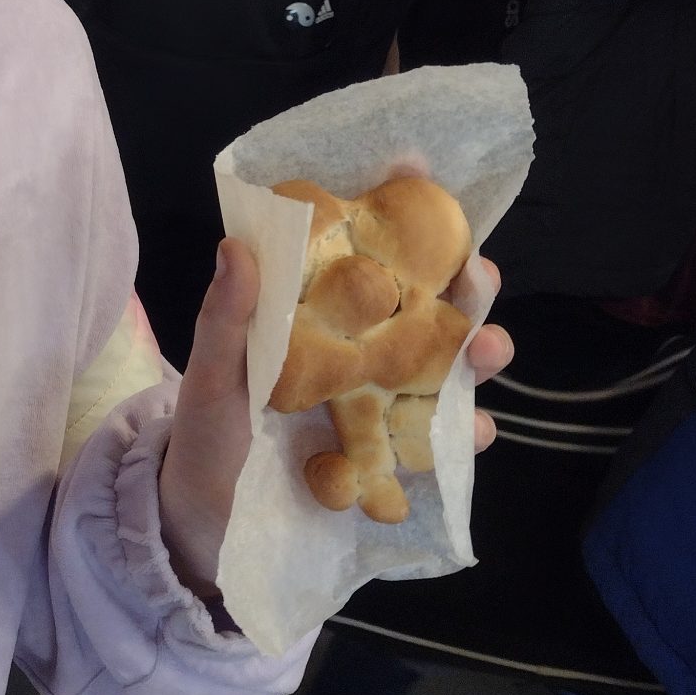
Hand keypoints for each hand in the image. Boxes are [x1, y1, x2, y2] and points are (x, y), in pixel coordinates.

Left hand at [156, 239, 512, 603]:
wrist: (206, 526)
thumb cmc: (205, 436)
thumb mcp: (211, 378)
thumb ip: (226, 321)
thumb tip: (235, 247)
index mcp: (316, 315)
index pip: (362, 249)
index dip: (395, 206)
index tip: (421, 168)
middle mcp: (360, 349)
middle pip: (427, 303)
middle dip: (466, 284)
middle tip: (480, 275)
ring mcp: (382, 402)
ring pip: (447, 366)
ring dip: (478, 353)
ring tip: (490, 350)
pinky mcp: (393, 457)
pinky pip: (440, 441)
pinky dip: (464, 434)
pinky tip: (474, 429)